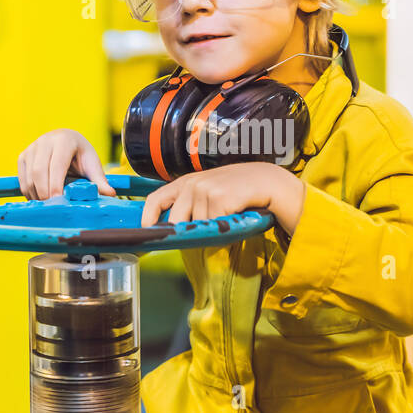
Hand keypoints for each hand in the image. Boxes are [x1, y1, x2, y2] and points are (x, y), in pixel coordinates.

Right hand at [17, 129, 115, 199]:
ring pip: (29, 177)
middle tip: (53, 207)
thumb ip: (99, 180)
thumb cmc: (81, 155)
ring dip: (37, 195)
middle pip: (38, 171)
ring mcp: (31, 148)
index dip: (55, 183)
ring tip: (49, 205)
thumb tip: (110, 194)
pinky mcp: (23, 157)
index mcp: (64, 140)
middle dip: (44, 192)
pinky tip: (41, 198)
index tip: (57, 200)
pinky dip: (29, 193)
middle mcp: (45, 141)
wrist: (66, 141)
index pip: (56, 164)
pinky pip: (22, 179)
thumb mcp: (92, 164)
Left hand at [140, 163, 305, 233]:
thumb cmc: (236, 191)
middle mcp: (191, 184)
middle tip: (208, 228)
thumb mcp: (208, 191)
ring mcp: (204, 191)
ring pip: (198, 227)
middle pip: (175, 221)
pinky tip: (234, 214)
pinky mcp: (218, 199)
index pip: (156, 198)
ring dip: (213, 228)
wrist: (266, 182)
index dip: (148, 216)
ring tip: (227, 215)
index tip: (146, 230)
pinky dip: (225, 227)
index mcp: (185, 182)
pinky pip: (214, 226)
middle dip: (188, 231)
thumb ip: (190, 205)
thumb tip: (172, 230)